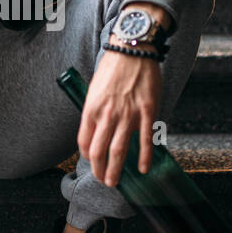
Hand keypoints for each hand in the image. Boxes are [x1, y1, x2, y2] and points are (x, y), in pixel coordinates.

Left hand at [77, 47, 161, 187]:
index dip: (87, 157)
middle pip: (99, 152)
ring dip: (116, 170)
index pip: (84, 142)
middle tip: (103, 180)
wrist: (132, 50)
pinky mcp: (147, 112)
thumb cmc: (112, 68)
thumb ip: (95, 111)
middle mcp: (107, 115)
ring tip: (115, 181)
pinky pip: (145, 140)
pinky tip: (143, 169)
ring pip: (119, 151)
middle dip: (99, 171)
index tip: (92, 161)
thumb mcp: (94, 90)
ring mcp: (128, 115)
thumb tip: (97, 130)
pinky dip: (144, 158)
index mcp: (91, 109)